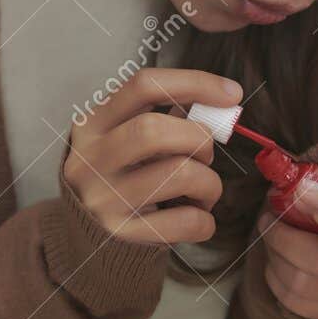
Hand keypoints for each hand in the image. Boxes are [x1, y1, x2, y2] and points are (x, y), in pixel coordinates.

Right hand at [64, 68, 241, 244]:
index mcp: (92, 124)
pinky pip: (186, 221)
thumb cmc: (122, 177)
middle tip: (206, 154)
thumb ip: (166, 118)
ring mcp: (104, 198)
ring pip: (179, 174)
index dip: (194, 83)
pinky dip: (205, 219)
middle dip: (199, 138)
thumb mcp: (126, 139)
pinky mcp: (121, 234)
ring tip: (204, 190)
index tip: (231, 93)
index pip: (143, 86)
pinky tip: (197, 216)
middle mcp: (91, 159)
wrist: (86, 235)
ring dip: (209, 182)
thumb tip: (222, 104)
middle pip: (155, 130)